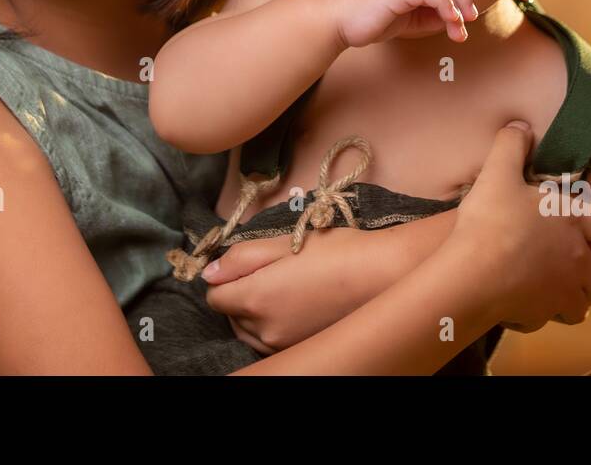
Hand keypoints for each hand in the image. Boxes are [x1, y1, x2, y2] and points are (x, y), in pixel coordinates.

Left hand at [201, 228, 388, 353]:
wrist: (382, 275)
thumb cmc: (336, 252)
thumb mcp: (283, 242)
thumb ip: (241, 257)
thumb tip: (209, 272)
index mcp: (256, 297)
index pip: (214, 296)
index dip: (224, 277)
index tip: (243, 264)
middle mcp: (265, 329)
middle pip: (229, 314)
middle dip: (238, 293)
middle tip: (267, 270)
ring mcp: (282, 344)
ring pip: (247, 331)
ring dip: (252, 312)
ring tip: (280, 288)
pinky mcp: (299, 348)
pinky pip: (268, 342)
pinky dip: (270, 326)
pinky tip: (292, 305)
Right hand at [323, 0, 478, 47]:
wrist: (329, 18)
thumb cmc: (357, 19)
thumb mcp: (395, 17)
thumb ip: (418, 14)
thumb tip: (445, 21)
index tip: (460, 16)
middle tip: (471, 19)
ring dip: (457, 10)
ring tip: (460, 31)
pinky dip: (447, 8)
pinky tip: (450, 23)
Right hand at [444, 121, 590, 332]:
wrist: (474, 274)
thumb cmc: (490, 221)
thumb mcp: (496, 174)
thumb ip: (510, 146)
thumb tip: (519, 125)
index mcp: (573, 220)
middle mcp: (578, 258)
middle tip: (584, 267)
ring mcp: (564, 290)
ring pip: (584, 301)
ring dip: (576, 296)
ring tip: (558, 289)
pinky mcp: (546, 313)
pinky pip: (557, 318)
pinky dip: (549, 313)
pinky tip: (530, 305)